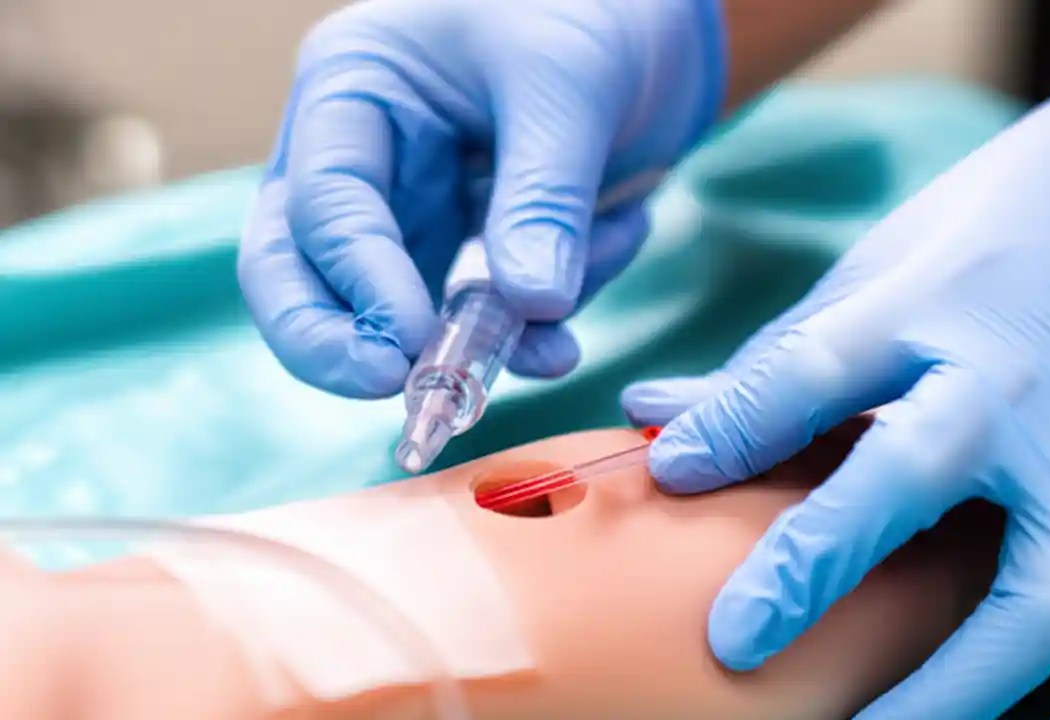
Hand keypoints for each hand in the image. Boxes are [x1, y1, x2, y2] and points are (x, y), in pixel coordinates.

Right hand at [239, 0, 723, 396]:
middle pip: (297, 269)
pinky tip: (576, 318)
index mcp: (354, 90)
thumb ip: (542, 201)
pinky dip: (527, 332)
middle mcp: (364, 157)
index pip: (322, 204)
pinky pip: (476, 316)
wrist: (654, 31)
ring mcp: (412, 210)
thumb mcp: (568, 89)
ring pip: (387, 311)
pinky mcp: (467, 248)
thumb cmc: (590, 15)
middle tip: (393, 391)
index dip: (357, 282)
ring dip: (462, 346)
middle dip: (332, 342)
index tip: (407, 342)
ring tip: (550, 351)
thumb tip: (529, 308)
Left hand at [624, 51, 1049, 717]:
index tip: (669, 475)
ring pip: (1037, 599)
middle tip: (736, 641)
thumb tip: (655, 421)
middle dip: (819, 561)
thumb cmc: (1002, 234)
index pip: (814, 372)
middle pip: (912, 479)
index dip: (734, 426)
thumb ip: (777, 365)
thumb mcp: (884, 269)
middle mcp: (1013, 393)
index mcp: (932, 313)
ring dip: (954, 687)